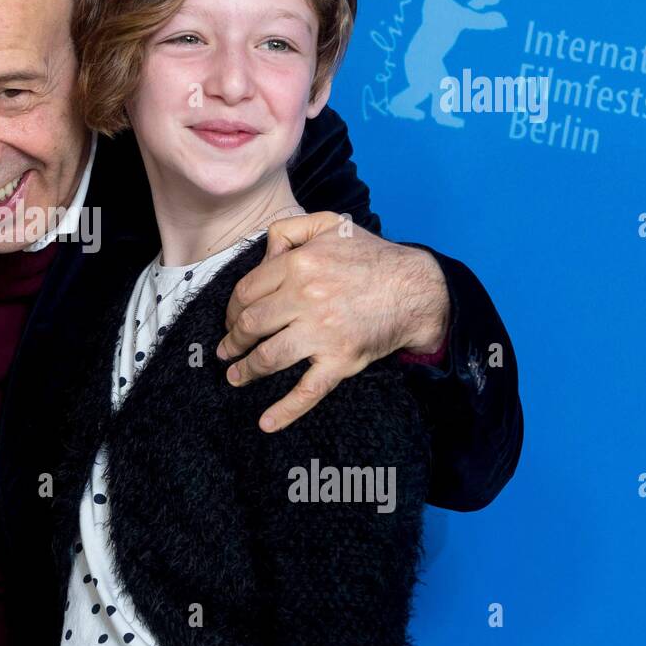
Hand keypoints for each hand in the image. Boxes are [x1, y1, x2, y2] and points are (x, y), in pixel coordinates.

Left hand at [218, 211, 448, 431]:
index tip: (230, 318)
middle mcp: (305, 298)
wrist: (418, 289)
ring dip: (245, 370)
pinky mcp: (340, 360)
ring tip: (235, 376)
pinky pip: (307, 390)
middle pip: (250, 324)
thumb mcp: (330, 223)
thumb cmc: (372, 256)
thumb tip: (261, 254)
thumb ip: (289, 229)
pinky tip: (267, 423)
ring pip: (268, 357)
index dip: (231, 308)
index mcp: (299, 264)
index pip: (246, 291)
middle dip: (232, 340)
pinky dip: (285, 410)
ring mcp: (322, 332)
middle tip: (226, 348)